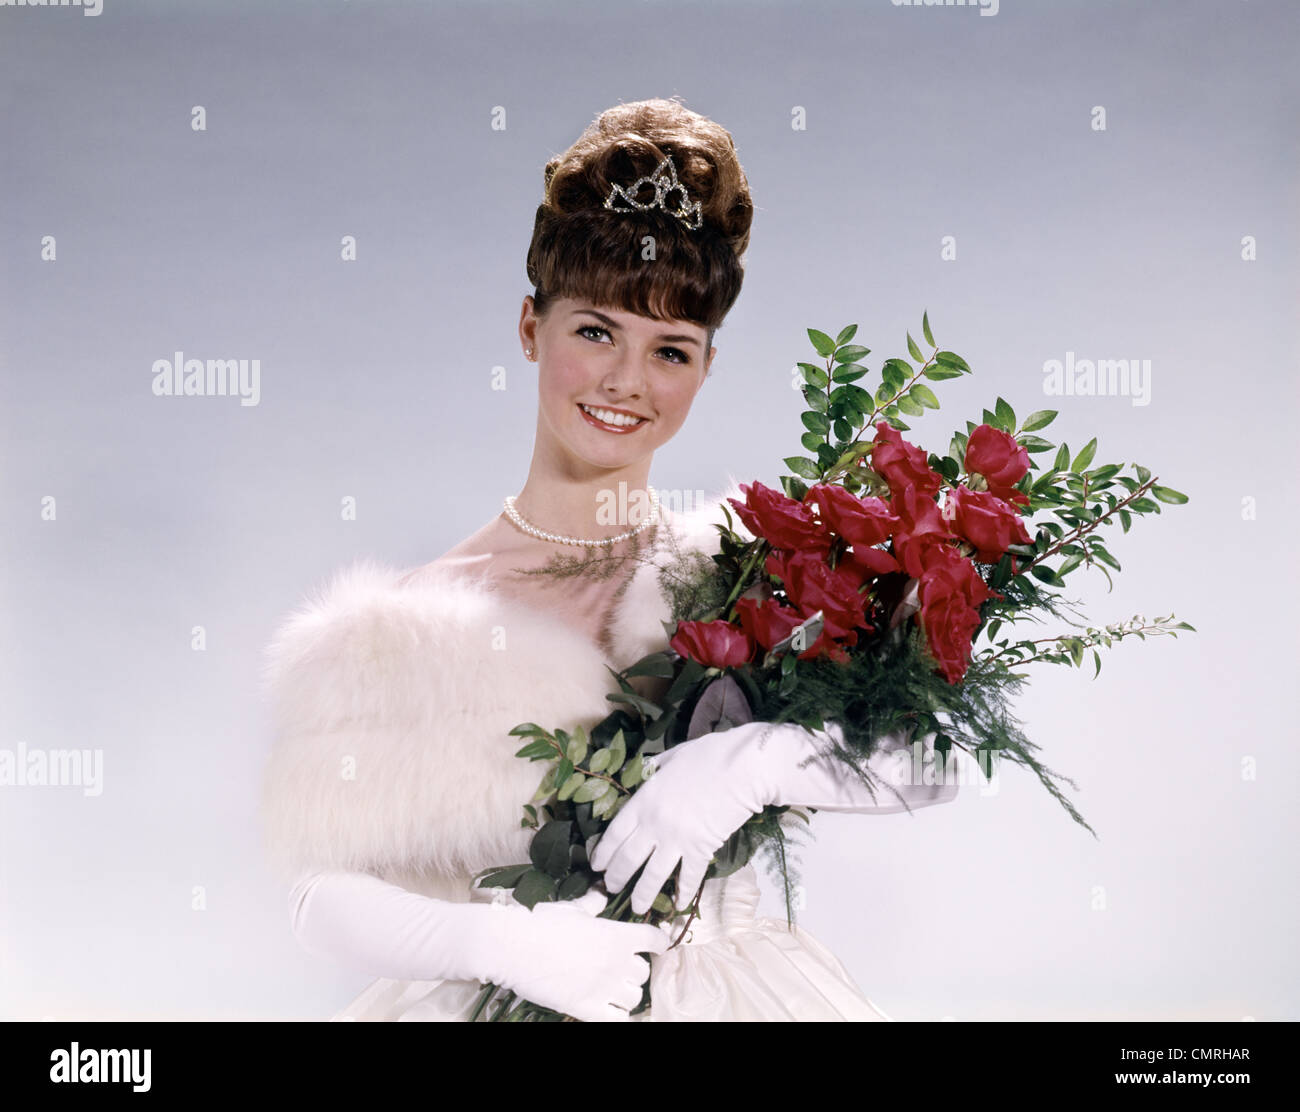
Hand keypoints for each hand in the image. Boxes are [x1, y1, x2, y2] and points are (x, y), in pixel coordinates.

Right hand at [482, 888, 670, 1022]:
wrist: (517, 946)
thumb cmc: (543, 923)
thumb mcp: (572, 909)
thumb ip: (592, 904)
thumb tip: (601, 895)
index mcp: (617, 935)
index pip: (654, 939)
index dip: (660, 942)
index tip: (658, 946)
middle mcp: (618, 962)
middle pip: (644, 972)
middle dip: (634, 970)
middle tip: (619, 969)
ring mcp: (605, 988)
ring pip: (635, 997)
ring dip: (626, 994)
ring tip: (613, 991)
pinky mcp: (588, 1009)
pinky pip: (618, 1020)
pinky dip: (617, 1016)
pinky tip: (608, 1010)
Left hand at [588, 721, 791, 915]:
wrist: (742, 768)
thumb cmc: (709, 756)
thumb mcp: (672, 756)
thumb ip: (654, 769)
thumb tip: (645, 772)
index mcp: (644, 800)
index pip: (615, 833)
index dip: (604, 852)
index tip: (597, 865)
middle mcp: (655, 824)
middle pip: (628, 857)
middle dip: (617, 877)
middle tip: (610, 889)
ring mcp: (677, 839)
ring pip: (653, 875)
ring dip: (642, 894)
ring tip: (637, 908)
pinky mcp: (701, 849)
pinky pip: (689, 877)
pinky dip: (683, 893)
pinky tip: (678, 904)